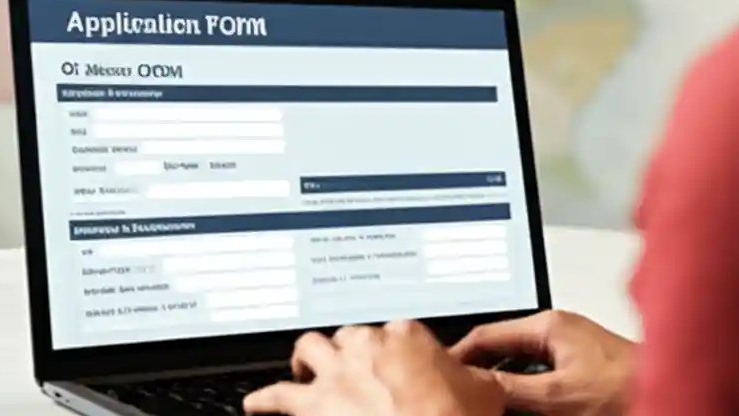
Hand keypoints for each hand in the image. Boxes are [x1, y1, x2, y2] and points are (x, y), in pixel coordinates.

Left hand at [244, 319, 504, 415]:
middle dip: (349, 352)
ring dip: (305, 361)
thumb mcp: (483, 393)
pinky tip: (255, 405)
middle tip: (352, 369)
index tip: (397, 366)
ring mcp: (336, 375)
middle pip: (349, 336)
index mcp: (406, 335)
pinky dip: (263, 401)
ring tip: (301, 369)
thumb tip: (479, 380)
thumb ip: (474, 378)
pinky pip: (276, 397)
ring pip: (308, 350)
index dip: (394, 352)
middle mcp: (366, 346)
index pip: (395, 332)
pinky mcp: (312, 406)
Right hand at [451, 310, 637, 415]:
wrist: (669, 390)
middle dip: (481, 369)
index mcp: (550, 324)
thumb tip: (477, 386)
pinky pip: (543, 373)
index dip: (460, 353)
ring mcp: (573, 347)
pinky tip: (521, 406)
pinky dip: (527, 388)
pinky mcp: (584, 366)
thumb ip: (513, 388)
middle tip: (460, 390)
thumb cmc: (627, 387)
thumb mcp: (558, 395)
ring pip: (523, 363)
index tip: (441, 371)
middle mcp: (560, 330)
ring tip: (486, 401)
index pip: (488, 332)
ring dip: (505, 381)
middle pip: (504, 347)